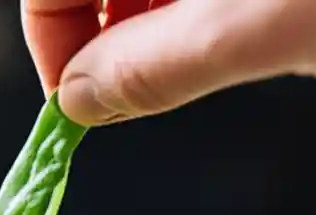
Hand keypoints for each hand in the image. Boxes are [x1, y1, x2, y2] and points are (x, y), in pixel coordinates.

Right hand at [22, 0, 315, 125]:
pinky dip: (198, 6)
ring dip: (153, 25)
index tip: (79, 104)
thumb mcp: (262, 31)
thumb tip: (78, 100)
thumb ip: (152, 68)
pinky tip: (247, 28)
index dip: (52, 38)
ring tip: (215, 55)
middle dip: (104, 33)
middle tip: (142, 93)